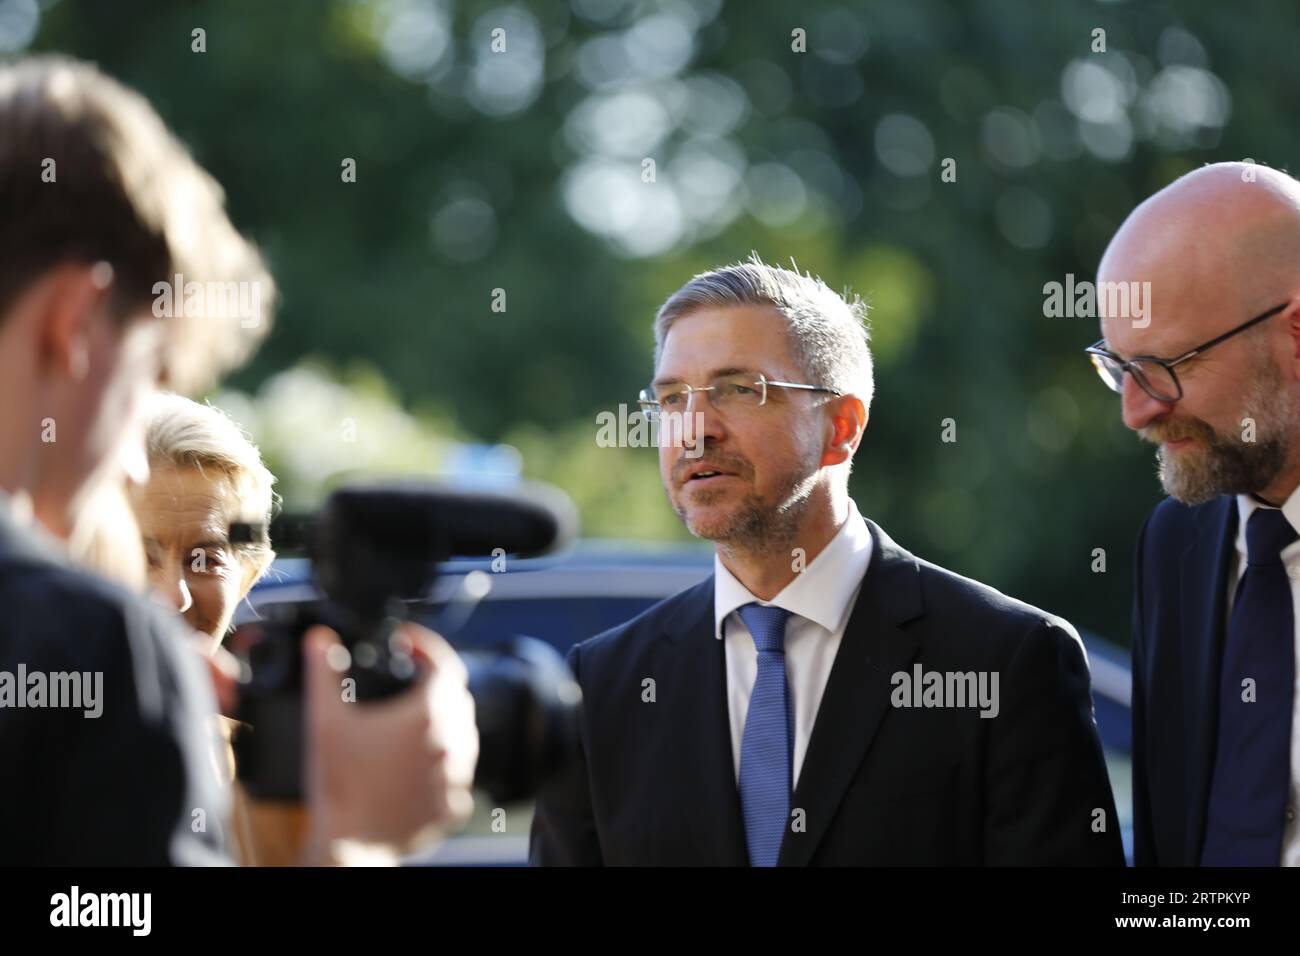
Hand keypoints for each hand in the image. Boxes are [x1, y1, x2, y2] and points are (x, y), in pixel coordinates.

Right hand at [301, 623, 477, 862]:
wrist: (347, 844)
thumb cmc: (338, 784)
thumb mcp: (324, 720)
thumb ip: (322, 672)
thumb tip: (320, 641)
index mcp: (427, 716)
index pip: (445, 665)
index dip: (426, 648)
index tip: (408, 644)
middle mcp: (451, 744)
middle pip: (457, 699)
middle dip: (434, 684)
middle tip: (407, 683)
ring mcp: (455, 778)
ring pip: (463, 737)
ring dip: (443, 725)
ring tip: (411, 725)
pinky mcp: (452, 806)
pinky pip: (458, 776)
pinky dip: (442, 765)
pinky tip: (417, 765)